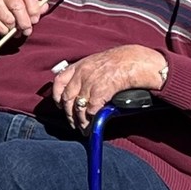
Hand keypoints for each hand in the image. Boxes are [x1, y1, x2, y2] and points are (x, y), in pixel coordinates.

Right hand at [0, 0, 47, 46]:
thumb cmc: (7, 10)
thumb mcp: (21, 6)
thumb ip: (33, 7)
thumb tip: (45, 6)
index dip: (33, 8)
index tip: (35, 19)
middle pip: (17, 6)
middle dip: (24, 21)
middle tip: (27, 30)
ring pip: (8, 19)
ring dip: (13, 28)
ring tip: (14, 29)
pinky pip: (0, 27)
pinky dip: (5, 32)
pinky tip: (5, 29)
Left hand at [49, 45, 169, 126]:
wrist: (134, 61)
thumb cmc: (118, 62)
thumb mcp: (96, 62)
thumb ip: (85, 73)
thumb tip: (79, 89)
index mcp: (79, 66)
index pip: (59, 82)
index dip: (56, 96)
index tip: (60, 105)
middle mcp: (81, 74)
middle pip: (67, 98)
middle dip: (69, 114)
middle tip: (73, 123)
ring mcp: (90, 83)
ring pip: (78, 107)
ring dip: (80, 121)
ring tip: (84, 128)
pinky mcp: (101, 92)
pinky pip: (91, 110)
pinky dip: (91, 119)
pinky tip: (94, 124)